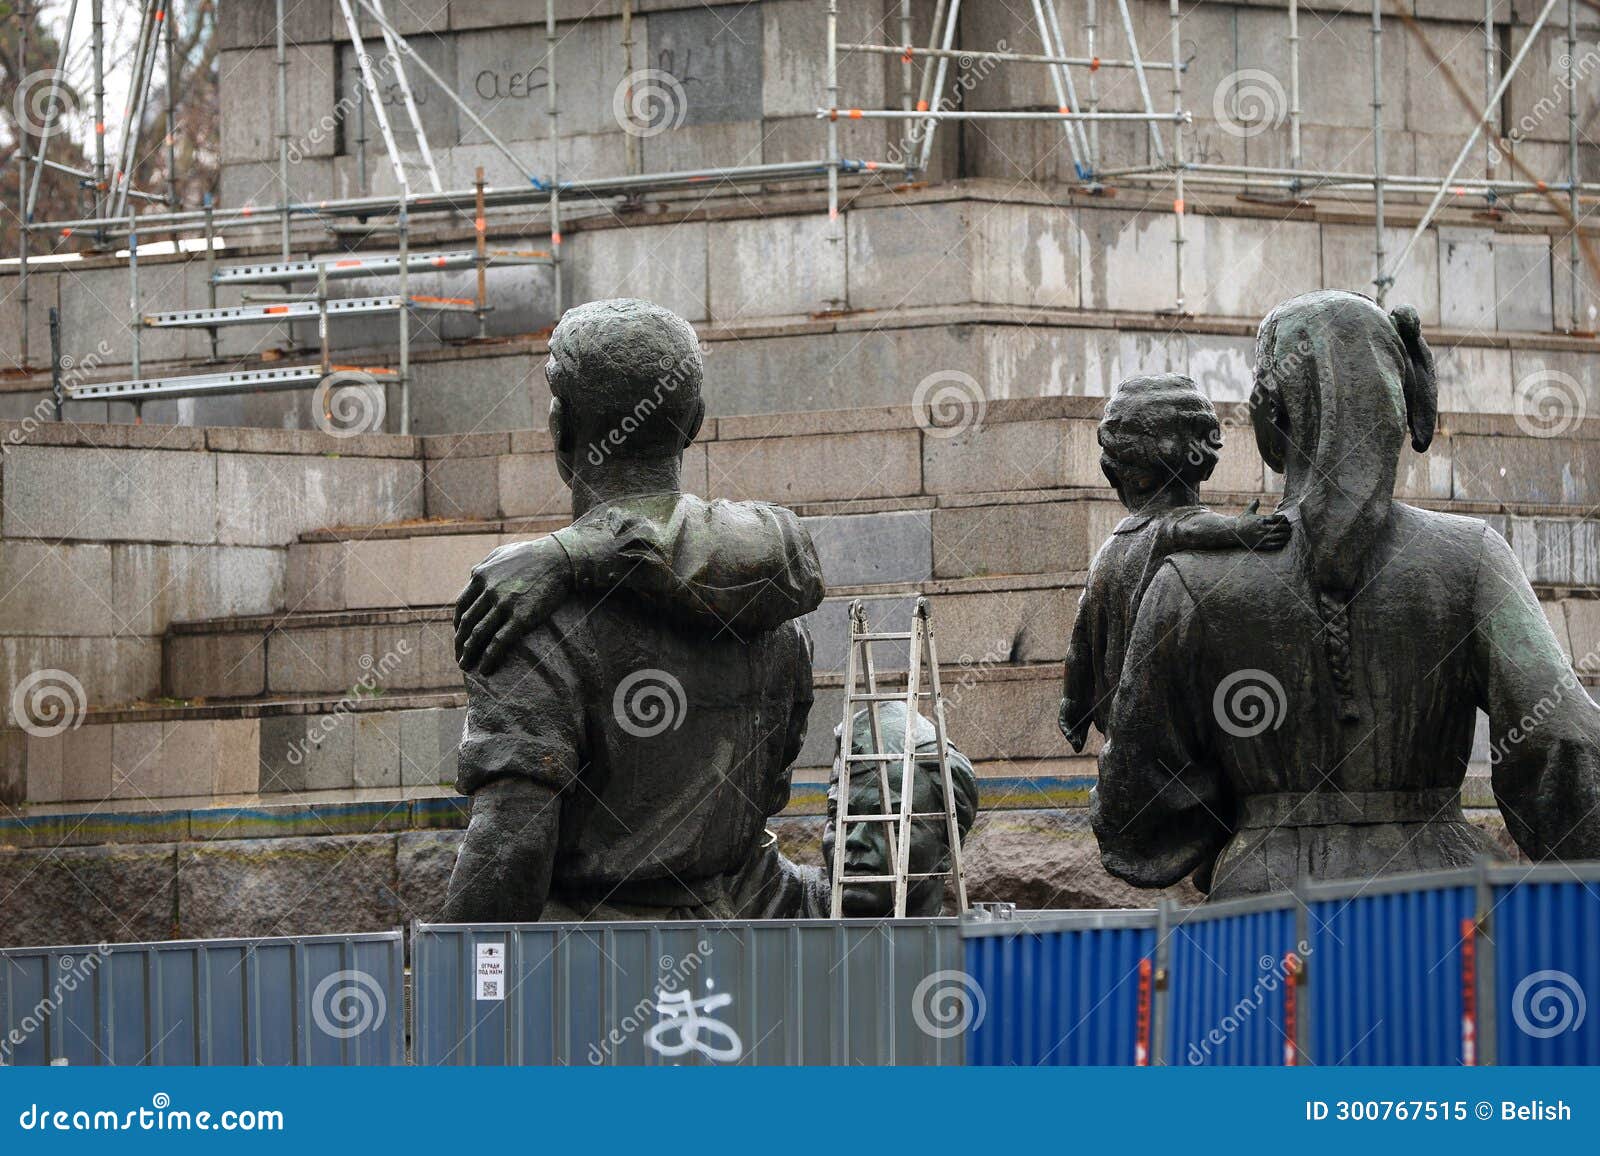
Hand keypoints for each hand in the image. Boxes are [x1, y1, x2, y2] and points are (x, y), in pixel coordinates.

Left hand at [454, 536, 574, 675]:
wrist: (560, 558)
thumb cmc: (534, 554)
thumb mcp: (503, 553)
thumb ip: (485, 564)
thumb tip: (472, 574)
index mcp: (481, 576)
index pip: (462, 605)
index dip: (457, 624)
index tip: (459, 636)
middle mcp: (488, 590)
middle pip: (467, 622)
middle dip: (460, 643)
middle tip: (459, 656)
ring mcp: (504, 604)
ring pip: (479, 634)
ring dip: (469, 653)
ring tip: (466, 666)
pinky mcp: (521, 617)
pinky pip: (499, 642)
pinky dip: (488, 657)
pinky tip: (485, 668)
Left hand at [1058, 696, 1088, 752]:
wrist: (1080, 694)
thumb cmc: (1087, 704)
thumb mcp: (1090, 717)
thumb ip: (1090, 726)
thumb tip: (1098, 734)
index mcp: (1081, 726)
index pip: (1081, 737)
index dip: (1080, 743)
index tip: (1079, 750)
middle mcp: (1073, 725)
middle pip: (1074, 737)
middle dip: (1076, 743)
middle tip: (1077, 750)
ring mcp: (1067, 722)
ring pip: (1068, 732)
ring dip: (1071, 739)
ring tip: (1074, 744)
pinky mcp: (1061, 718)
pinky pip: (1063, 726)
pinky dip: (1066, 731)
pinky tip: (1068, 735)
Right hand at [1234, 499, 1291, 551]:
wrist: (1234, 533)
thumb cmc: (1242, 522)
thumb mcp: (1248, 512)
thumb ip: (1254, 505)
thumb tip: (1257, 499)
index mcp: (1262, 519)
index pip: (1278, 518)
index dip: (1284, 519)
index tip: (1285, 520)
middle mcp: (1263, 528)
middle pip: (1281, 527)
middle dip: (1287, 528)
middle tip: (1289, 528)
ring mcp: (1262, 537)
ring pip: (1280, 536)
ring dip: (1286, 536)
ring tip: (1288, 535)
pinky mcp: (1262, 544)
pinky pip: (1275, 544)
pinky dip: (1281, 543)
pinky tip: (1283, 541)